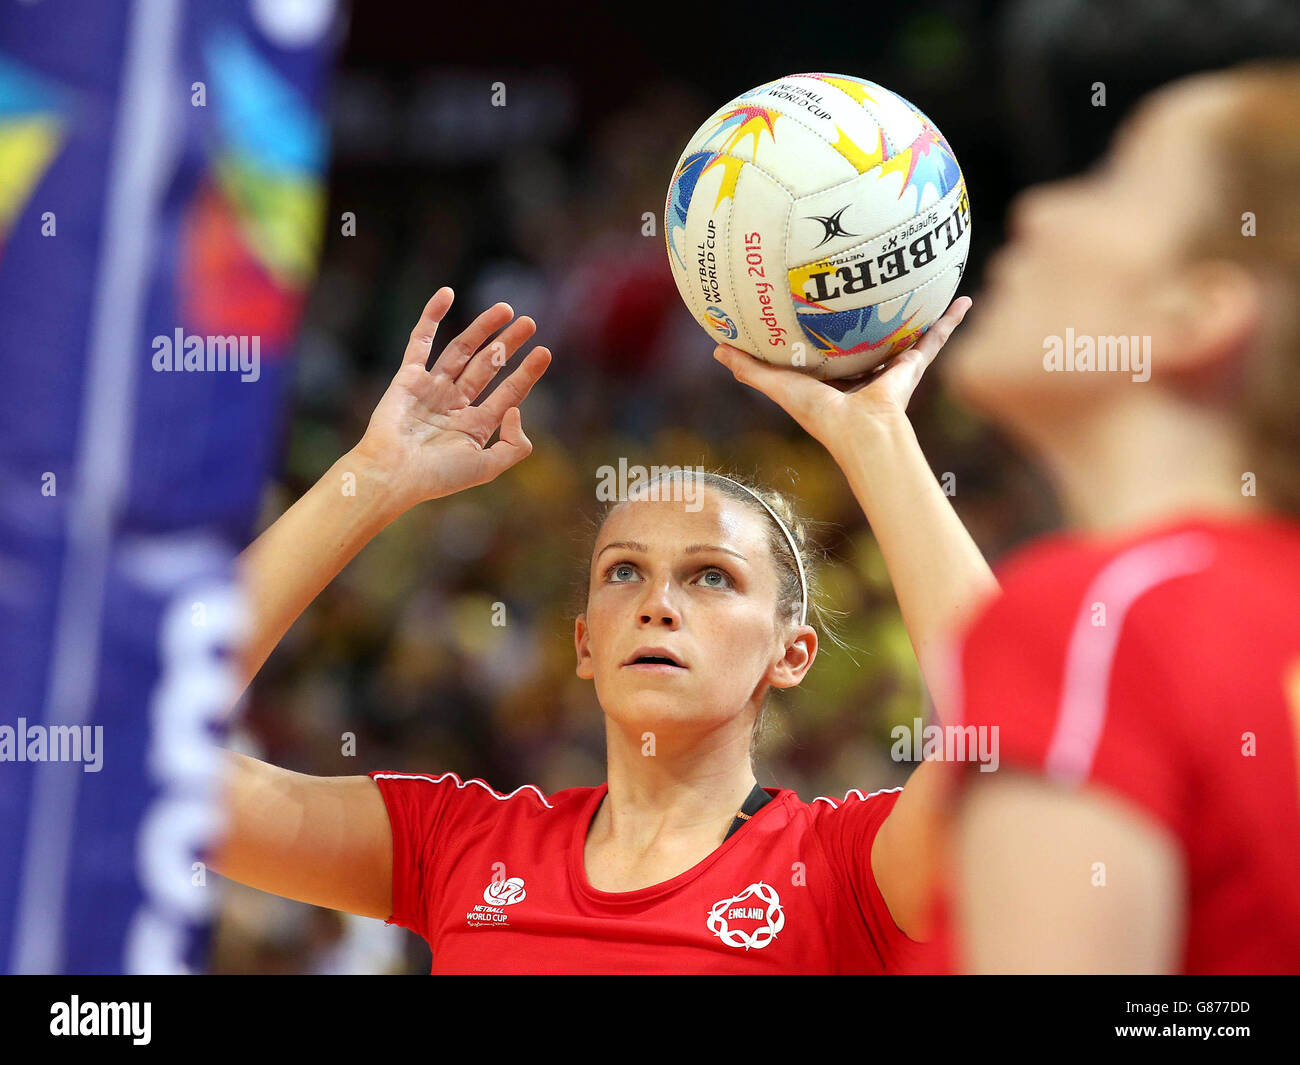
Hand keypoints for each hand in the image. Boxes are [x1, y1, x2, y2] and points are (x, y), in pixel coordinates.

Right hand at [353, 288, 551, 510]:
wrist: (392, 473)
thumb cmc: (437, 476)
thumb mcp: (487, 467)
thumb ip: (513, 445)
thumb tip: (517, 409)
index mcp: (474, 426)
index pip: (508, 393)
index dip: (527, 373)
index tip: (545, 352)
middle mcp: (454, 405)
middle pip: (487, 367)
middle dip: (508, 345)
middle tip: (530, 322)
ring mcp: (431, 389)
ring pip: (461, 350)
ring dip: (483, 328)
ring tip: (506, 309)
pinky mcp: (407, 377)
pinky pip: (420, 341)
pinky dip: (431, 316)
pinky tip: (447, 293)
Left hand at [712, 296, 971, 449]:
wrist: (863, 432)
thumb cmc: (820, 415)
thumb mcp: (779, 385)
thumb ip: (750, 369)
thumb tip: (717, 349)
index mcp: (837, 377)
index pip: (832, 349)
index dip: (825, 331)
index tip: (820, 306)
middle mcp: (868, 372)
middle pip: (871, 339)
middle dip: (872, 318)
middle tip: (870, 283)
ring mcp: (894, 367)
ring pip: (908, 334)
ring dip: (918, 313)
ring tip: (923, 282)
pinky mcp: (915, 364)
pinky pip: (936, 337)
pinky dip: (950, 321)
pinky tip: (962, 299)